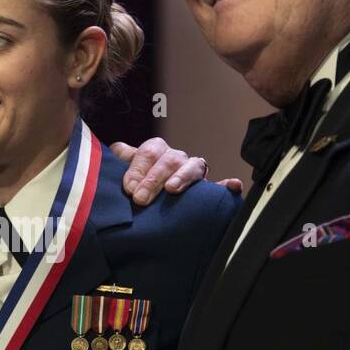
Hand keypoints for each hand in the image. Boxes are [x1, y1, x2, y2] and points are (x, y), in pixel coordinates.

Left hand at [111, 138, 233, 204]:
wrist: (152, 200)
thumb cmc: (138, 183)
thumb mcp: (127, 171)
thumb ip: (121, 161)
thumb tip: (116, 149)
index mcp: (157, 151)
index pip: (149, 151)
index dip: (138, 168)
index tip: (129, 187)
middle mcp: (176, 158)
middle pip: (169, 160)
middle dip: (153, 178)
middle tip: (141, 198)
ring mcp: (192, 172)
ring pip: (192, 167)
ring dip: (183, 177)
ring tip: (172, 188)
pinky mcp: (208, 190)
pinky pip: (220, 186)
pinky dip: (227, 185)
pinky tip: (233, 186)